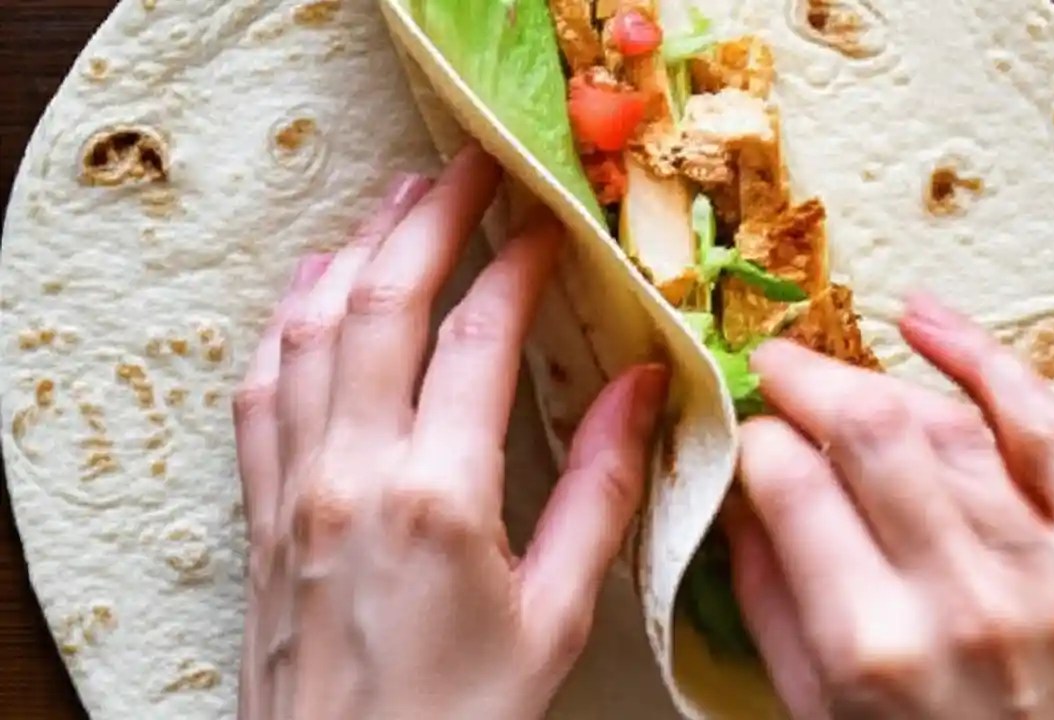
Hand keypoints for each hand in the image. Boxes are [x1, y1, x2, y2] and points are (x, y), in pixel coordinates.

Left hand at [233, 147, 668, 719]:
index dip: (519, 264)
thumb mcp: (558, 616)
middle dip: (429, 218)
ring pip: (309, 329)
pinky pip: (258, 388)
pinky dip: (284, 321)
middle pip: (382, 302)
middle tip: (469, 166)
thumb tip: (642, 387)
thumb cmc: (461, 715)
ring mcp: (292, 485)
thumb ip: (600, 494)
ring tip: (395, 200)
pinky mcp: (259, 510)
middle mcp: (352, 471)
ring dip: (354, 250)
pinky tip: (310, 289)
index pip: (480, 336)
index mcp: (439, 497)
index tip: (549, 226)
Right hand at [723, 294, 1053, 719]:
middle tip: (774, 366)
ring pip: (951, 422)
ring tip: (834, 361)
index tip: (741, 433)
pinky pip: (1052, 431)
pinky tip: (934, 324)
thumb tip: (739, 488)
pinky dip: (993, 363)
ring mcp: (1040, 570)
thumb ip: (765, 591)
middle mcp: (959, 596)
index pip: (791, 482)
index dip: (751, 437)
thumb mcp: (807, 705)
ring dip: (879, 372)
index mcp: (870, 644)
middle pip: (872, 428)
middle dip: (806, 377)